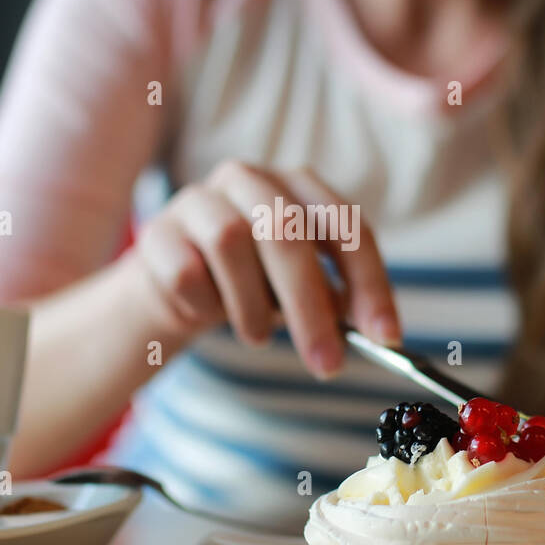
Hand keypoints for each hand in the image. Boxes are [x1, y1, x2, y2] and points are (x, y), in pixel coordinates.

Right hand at [131, 160, 399, 376]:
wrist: (175, 285)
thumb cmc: (253, 284)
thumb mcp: (300, 289)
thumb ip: (334, 300)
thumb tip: (376, 333)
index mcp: (299, 186)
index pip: (345, 225)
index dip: (370, 282)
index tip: (386, 337)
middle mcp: (251, 179)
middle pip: (286, 232)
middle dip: (311, 307)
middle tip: (327, 366)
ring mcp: (200, 198)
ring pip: (230, 242)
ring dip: (250, 307)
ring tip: (256, 333)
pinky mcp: (158, 230)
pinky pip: (186, 271)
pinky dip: (206, 306)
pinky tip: (207, 312)